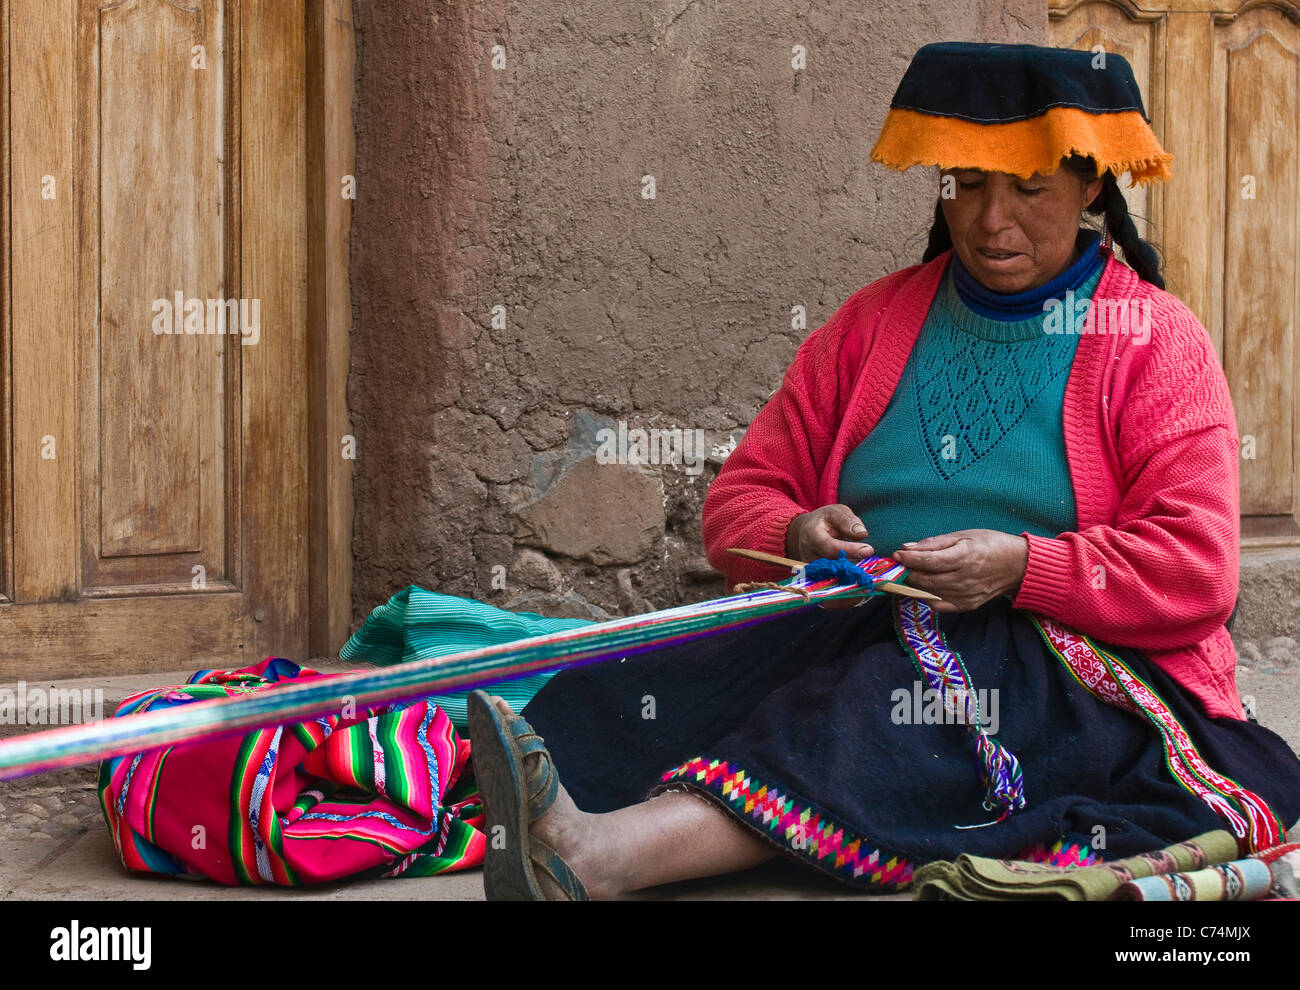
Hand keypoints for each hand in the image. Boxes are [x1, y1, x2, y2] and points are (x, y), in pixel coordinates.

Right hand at [785, 506, 874, 610]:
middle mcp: (809, 559)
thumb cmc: (824, 522)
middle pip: (832, 572)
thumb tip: (862, 533)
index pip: (830, 548)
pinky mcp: (816, 586)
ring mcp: (811, 575)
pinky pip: (831, 599)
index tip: (869, 550)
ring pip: (832, 588)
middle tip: (875, 574)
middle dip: (854, 574)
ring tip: (870, 583)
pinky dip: (847, 598)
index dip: (850, 551)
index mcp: (813, 538)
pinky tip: (862, 591)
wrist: (804, 535)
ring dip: (852, 589)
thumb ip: (847, 520)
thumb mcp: (834, 512)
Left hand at [891, 529, 1027, 612]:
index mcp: (964, 557)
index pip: (927, 561)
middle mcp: (964, 579)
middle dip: (907, 572)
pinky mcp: (966, 606)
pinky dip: (926, 597)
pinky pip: (938, 606)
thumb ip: (934, 543)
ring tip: (911, 573)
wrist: (1017, 566)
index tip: (896, 555)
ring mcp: (965, 595)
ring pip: (928, 593)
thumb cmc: (989, 545)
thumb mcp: (963, 535)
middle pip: (925, 579)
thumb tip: (907, 547)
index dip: (908, 559)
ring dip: (914, 584)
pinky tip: (924, 587)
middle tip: (899, 565)